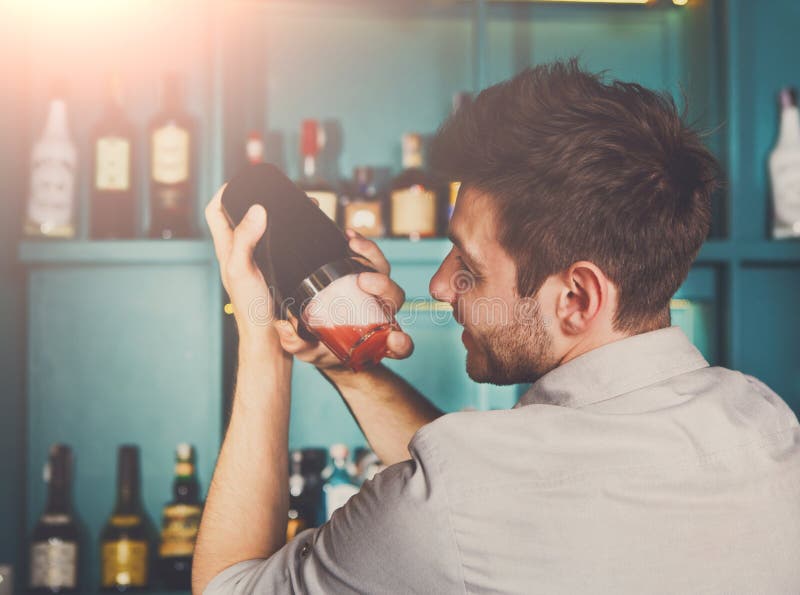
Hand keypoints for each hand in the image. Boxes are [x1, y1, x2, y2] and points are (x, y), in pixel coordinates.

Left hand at [205, 184, 278, 348]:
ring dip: (273, 217)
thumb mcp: (244, 269)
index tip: (241, 181)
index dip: (223, 192)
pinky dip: (286, 235)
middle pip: (239, 217)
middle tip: (273, 191)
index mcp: (226, 249)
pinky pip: (276, 246)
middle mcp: (239, 254)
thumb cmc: (251, 308)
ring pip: (260, 231)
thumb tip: (257, 210)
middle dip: (253, 200)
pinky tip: (301, 235)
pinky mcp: (272, 272)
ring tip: (294, 207)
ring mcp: (255, 263)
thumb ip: (245, 239)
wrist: (269, 336)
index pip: (215, 211)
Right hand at [274, 229, 414, 369]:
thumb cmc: (322, 349)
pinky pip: (368, 257)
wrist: (320, 332)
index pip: (400, 345)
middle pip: (394, 296)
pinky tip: (348, 236)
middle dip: (384, 286)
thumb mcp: (308, 350)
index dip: (402, 343)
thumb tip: (285, 327)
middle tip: (363, 280)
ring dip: (372, 255)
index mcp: (376, 339)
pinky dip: (361, 246)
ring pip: (384, 271)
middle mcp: (381, 313)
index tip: (394, 340)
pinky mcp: (363, 274)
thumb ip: (297, 344)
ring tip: (352, 243)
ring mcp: (374, 292)